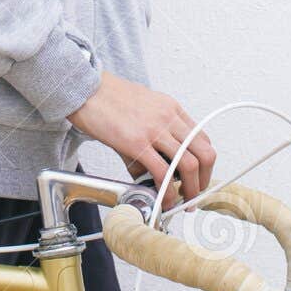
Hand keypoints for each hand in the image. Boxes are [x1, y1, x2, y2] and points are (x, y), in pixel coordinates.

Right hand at [68, 71, 216, 208]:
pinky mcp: (137, 143)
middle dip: (204, 180)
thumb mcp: (142, 106)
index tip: (199, 177)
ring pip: (189, 165)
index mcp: (172, 108)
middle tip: (195, 194)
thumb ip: (154, 131)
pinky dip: (168, 192)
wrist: (85, 88)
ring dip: (191, 190)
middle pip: (204, 153)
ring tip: (183, 202)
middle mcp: (169, 118)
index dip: (205, 164)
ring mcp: (155, 130)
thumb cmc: (108, 97)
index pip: (203, 139)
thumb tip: (152, 165)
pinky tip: (164, 200)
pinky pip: (163, 173)